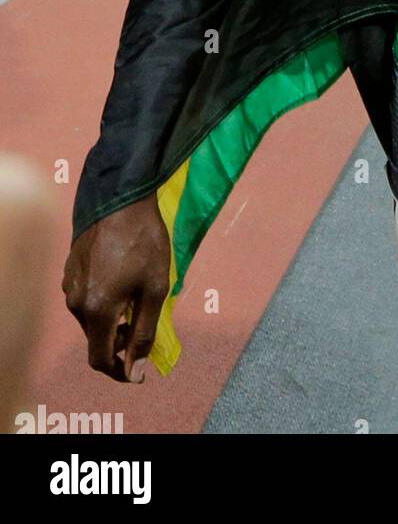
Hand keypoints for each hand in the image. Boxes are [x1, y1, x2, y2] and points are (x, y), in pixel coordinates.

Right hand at [63, 195, 169, 381]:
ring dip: (110, 321)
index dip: (119, 371)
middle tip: (142, 327)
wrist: (121, 199)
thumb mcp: (155, 289)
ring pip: (89, 319)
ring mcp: (69, 285)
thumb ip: (144, 332)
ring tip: (135, 299)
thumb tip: (136, 370)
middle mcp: (75, 303)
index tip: (137, 371)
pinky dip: (102, 303)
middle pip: (95, 339)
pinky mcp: (69, 270)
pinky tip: (121, 282)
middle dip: (118, 342)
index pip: (100, 359)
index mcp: (96, 311)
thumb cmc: (144, 242)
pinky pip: (84, 298)